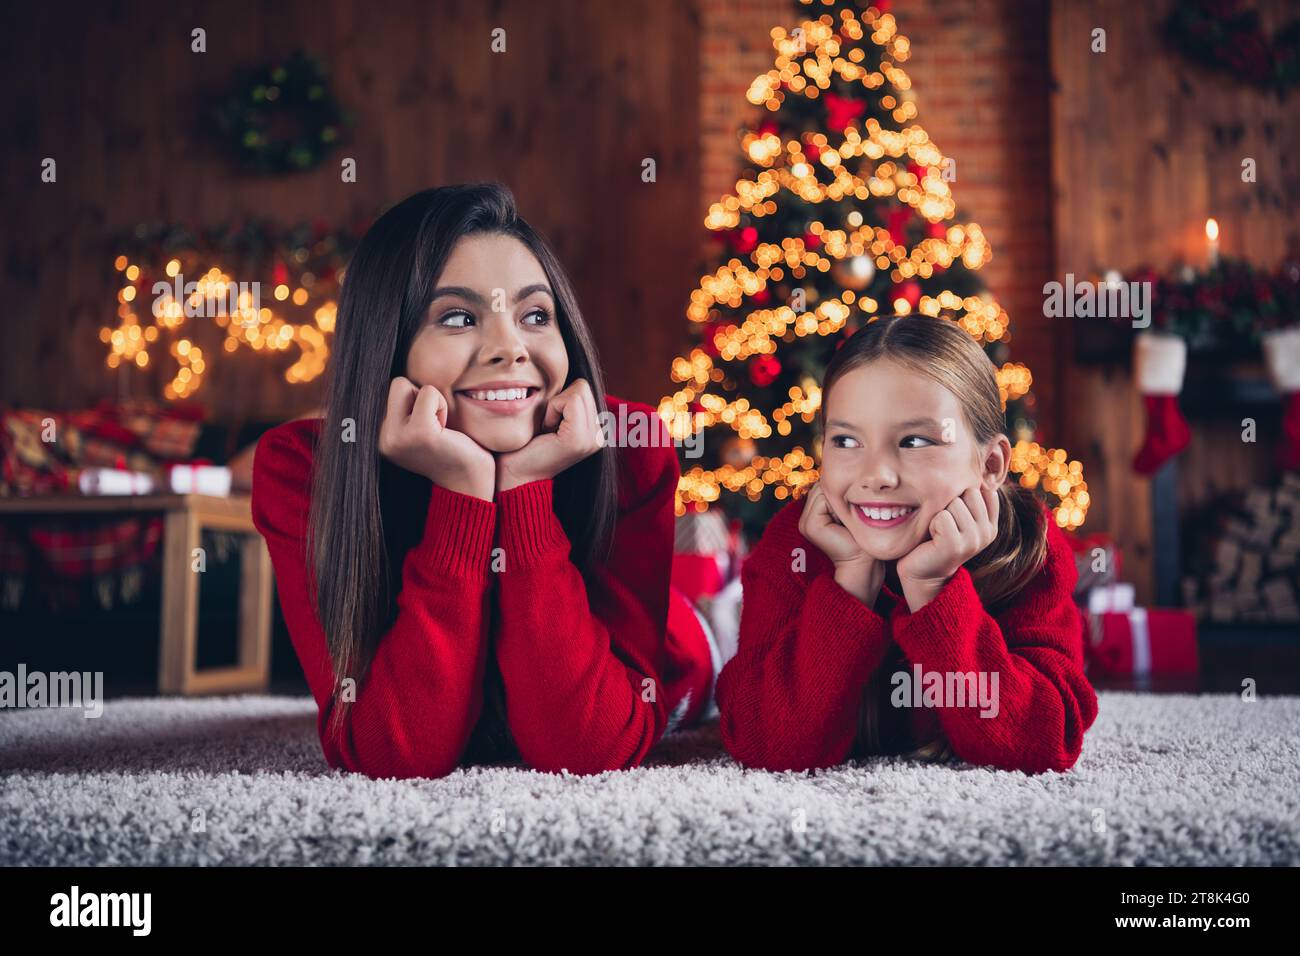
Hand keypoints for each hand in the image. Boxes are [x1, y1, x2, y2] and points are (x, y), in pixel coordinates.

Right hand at [377, 377, 494, 499]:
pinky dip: (440, 405)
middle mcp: (380, 439)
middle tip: (432, 426)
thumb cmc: (446, 450)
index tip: (423, 428)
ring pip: (405, 385)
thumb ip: (397, 410)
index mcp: (377, 438)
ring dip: (430, 402)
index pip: (387, 391)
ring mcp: (397, 436)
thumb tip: (384, 376)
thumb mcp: (411, 430)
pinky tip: (444, 431)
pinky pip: (428, 392)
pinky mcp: (419, 432)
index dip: (412, 401)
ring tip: (437, 429)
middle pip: (395, 384)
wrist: (467, 480)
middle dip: (418, 397)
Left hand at [496, 378, 604, 491]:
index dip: (561, 399)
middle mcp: (599, 435)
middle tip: (547, 427)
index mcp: (595, 430)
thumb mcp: (550, 418)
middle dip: (559, 400)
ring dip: (555, 405)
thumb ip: (565, 401)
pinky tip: (546, 431)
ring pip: (578, 390)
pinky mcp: (579, 439)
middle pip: (583, 385)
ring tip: (547, 430)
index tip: (549, 424)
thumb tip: (569, 367)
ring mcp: (592, 438)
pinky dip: (552, 410)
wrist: (514, 474)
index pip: (584, 387)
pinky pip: (570, 400)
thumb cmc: (524, 444)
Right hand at [798, 481, 882, 605]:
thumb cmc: (862, 541)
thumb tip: (844, 476)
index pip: (822, 487)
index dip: (840, 490)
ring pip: (821, 490)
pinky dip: (838, 503)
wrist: (862, 565)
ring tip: (850, 515)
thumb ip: (841, 498)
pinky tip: (847, 516)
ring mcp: (805, 523)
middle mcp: (805, 519)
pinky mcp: (810, 525)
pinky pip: (823, 499)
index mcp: (813, 516)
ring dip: (839, 498)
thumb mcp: (850, 515)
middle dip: (839, 492)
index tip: (855, 503)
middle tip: (854, 509)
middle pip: (820, 486)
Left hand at [896, 482, 999, 610]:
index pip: (984, 489)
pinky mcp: (956, 545)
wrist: (923, 571)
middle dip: (950, 503)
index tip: (955, 514)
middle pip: (969, 492)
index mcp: (991, 524)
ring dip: (939, 514)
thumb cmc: (937, 537)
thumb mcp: (958, 516)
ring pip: (955, 503)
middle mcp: (987, 532)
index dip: (963, 495)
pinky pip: (942, 516)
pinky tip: (932, 538)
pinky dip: (932, 523)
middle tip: (944, 524)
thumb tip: (978, 464)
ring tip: (938, 531)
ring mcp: (974, 539)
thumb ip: (970, 498)